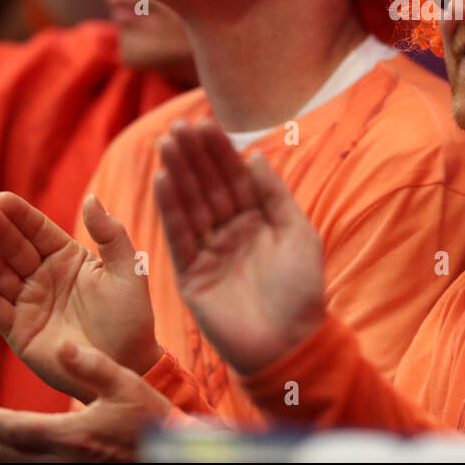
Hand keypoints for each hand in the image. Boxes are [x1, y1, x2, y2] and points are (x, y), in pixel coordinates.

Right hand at [0, 190, 161, 401]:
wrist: (127, 364)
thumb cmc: (131, 316)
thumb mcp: (127, 270)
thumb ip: (110, 235)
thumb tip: (91, 199)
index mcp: (68, 258)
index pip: (39, 230)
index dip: (21, 215)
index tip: (2, 198)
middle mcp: (44, 276)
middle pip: (14, 248)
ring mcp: (29, 303)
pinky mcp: (18, 330)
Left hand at [0, 341, 172, 461]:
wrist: (172, 458)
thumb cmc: (152, 421)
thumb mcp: (127, 385)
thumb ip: (92, 365)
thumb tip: (61, 346)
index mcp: (68, 435)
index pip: (9, 429)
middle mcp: (59, 461)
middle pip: (4, 453)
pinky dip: (12, 462)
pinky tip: (16, 453)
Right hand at [153, 118, 325, 375]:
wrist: (290, 343)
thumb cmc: (302, 290)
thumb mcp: (298, 233)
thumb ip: (275, 195)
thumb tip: (255, 155)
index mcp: (258, 221)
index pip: (234, 178)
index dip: (219, 151)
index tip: (205, 122)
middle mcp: (231, 233)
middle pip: (208, 187)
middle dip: (194, 156)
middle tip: (177, 126)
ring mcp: (210, 253)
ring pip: (191, 206)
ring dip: (178, 174)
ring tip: (166, 144)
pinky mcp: (191, 275)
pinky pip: (179, 236)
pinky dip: (170, 209)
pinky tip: (162, 181)